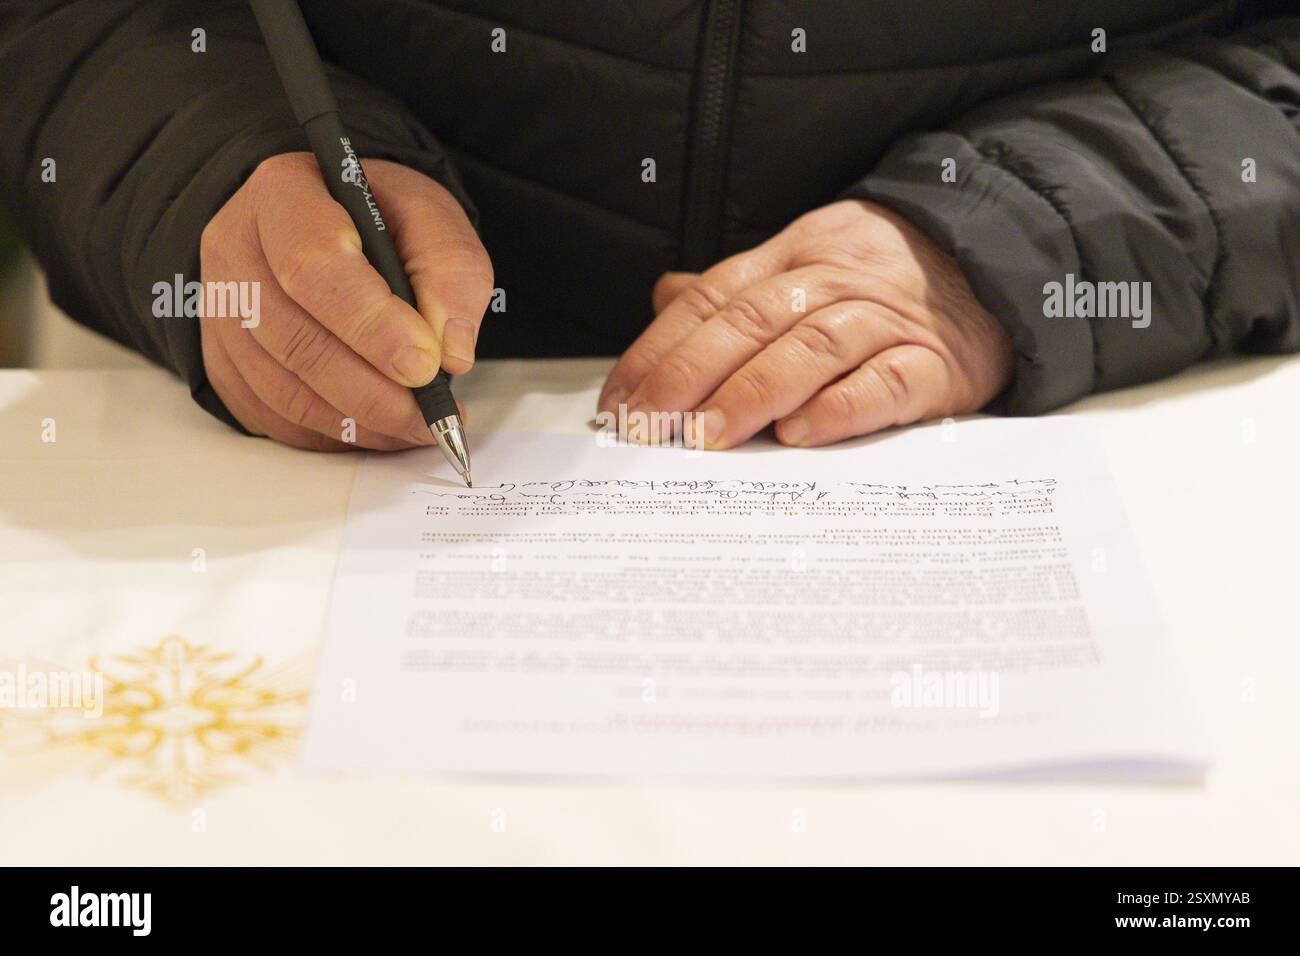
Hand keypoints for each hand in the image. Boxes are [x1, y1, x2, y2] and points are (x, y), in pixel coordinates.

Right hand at [199, 152, 492, 450]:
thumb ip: (450, 271)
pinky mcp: (224, 360)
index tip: (425, 365)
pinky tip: (377, 428)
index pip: (313, 266)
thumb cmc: (379, 219)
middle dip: (371, 390)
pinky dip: (331, 434)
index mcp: (284, 194)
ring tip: (414, 425)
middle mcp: (235, 249)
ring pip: (281, 388)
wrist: (333, 224)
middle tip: (430, 413)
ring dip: (357, 421)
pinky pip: (272, 416)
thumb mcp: (430, 217)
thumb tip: (451, 352)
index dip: (371, 325)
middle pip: (294, 338)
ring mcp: (220, 310)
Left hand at [598, 200, 1013, 447]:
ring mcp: (885, 322)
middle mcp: (831, 285)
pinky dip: (841, 407)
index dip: (660, 349)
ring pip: (810, 348)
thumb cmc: (881, 276)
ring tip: (707, 436)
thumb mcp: (804, 262)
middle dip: (690, 374)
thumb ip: (734, 289)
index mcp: (790, 261)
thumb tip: (662, 297)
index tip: (619, 401)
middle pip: (750, 322)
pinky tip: (801, 433)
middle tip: (648, 426)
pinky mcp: (935, 363)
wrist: (994, 259)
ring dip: (752, 392)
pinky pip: (886, 382)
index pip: (711, 301)